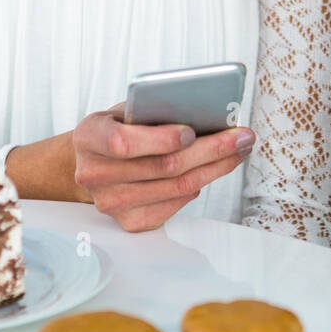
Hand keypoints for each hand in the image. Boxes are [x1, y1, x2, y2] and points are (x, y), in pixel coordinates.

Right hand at [71, 102, 254, 230]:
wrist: (92, 162)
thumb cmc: (116, 128)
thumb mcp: (125, 109)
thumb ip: (153, 110)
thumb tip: (206, 113)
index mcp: (89, 137)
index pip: (124, 143)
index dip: (161, 139)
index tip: (192, 131)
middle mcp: (95, 174)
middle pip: (163, 167)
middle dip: (211, 150)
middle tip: (241, 137)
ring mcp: (111, 203)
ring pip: (177, 187)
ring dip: (216, 168)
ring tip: (238, 150)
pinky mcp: (130, 222)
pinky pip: (176, 203)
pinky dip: (199, 185)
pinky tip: (213, 169)